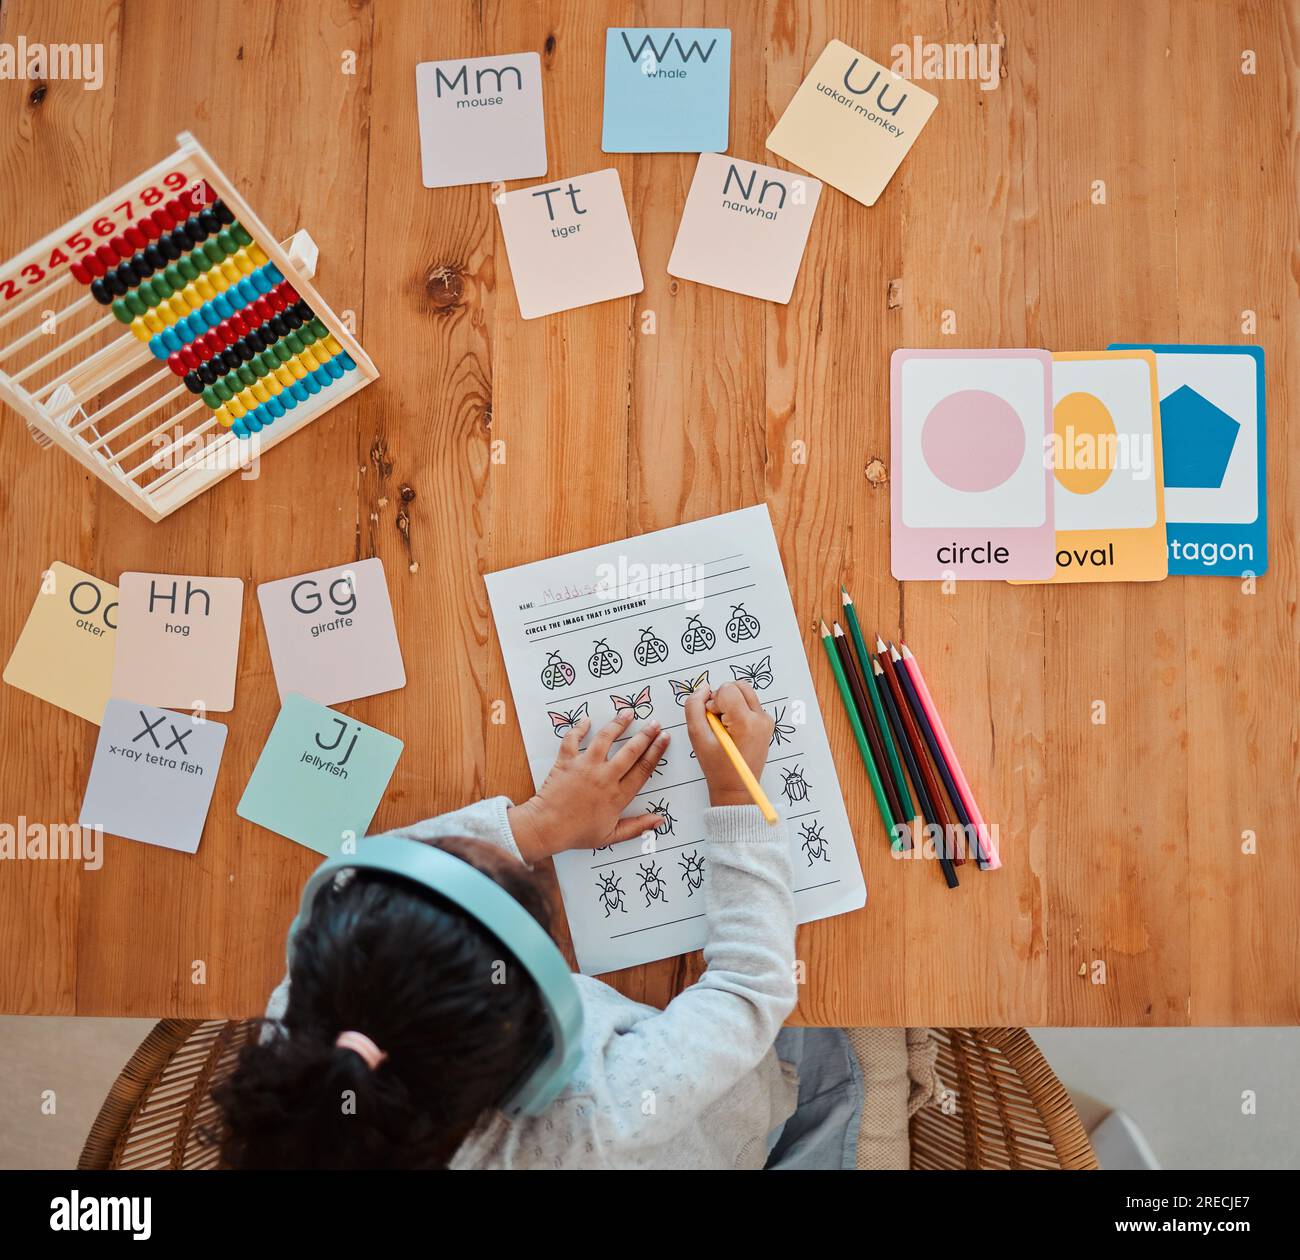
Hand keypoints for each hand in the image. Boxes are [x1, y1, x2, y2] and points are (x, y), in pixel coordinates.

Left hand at [507, 711, 670, 861]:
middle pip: (631, 750)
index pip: (644, 769)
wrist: (547, 827)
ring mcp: (586, 766)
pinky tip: (587, 721)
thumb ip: (637, 827)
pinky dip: (579, 728)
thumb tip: (659, 821)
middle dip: (646, 735)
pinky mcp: (567, 761)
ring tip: (628, 714)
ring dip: (618, 724)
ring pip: (606, 738)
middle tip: (655, 723)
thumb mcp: (611, 836)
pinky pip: (573, 739)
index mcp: (618, 795)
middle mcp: (605, 777)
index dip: (656, 752)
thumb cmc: (577, 833)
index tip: (664, 739)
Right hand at [684, 682, 773, 807]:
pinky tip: (732, 729)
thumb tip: (704, 688)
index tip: (712, 720)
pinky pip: (750, 703)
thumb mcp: (697, 736)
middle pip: (738, 686)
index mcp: (746, 722)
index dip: (714, 702)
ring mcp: (766, 721)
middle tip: (717, 721)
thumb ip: (694, 707)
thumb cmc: (717, 766)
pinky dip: (738, 710)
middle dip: (723, 698)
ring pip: (744, 693)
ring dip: (731, 703)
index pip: (727, 689)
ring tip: (724, 725)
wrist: (736, 787)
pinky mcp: (767, 723)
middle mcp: (761, 718)